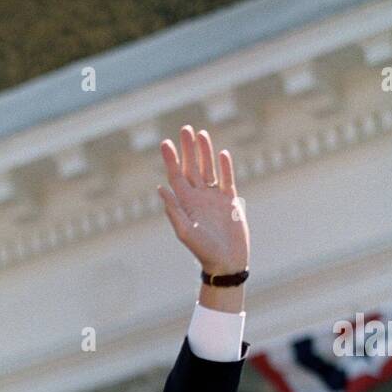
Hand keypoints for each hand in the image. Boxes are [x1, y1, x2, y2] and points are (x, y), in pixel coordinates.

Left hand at [157, 126, 249, 277]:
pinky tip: (222, 154)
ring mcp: (214, 198)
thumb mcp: (185, 232)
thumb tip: (161, 188)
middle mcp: (199, 198)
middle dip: (188, 149)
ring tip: (201, 134)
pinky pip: (227, 180)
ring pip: (209, 169)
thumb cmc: (203, 250)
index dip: (171, 160)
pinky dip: (225, 167)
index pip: (176, 176)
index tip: (166, 143)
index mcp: (186, 204)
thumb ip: (174, 210)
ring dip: (205, 153)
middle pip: (192, 168)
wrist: (226, 262)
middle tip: (185, 129)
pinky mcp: (230, 202)